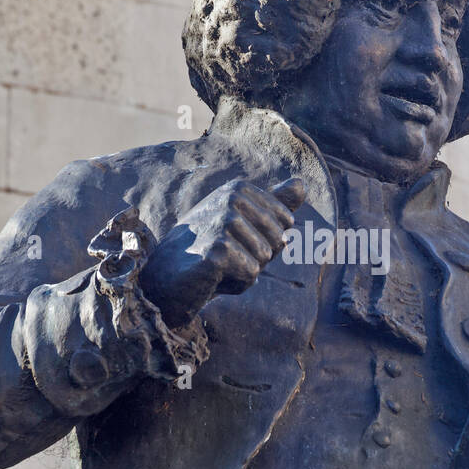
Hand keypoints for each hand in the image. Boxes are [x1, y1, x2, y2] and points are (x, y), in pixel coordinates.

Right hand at [140, 177, 305, 326]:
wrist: (167, 277)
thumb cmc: (208, 250)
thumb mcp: (243, 224)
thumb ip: (274, 204)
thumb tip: (302, 184)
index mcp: (238, 189)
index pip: (285, 223)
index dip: (267, 241)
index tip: (236, 241)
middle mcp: (230, 199)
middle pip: (279, 239)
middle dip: (259, 257)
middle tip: (226, 257)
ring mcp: (223, 222)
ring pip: (265, 258)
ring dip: (246, 271)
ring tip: (218, 266)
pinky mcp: (218, 250)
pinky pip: (252, 274)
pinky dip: (237, 284)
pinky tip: (213, 277)